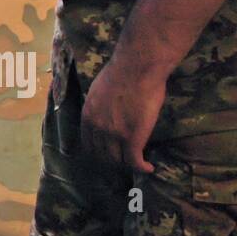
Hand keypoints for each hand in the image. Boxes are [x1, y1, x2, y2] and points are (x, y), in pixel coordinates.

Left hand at [79, 55, 166, 173]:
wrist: (137, 68)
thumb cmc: (121, 73)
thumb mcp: (99, 90)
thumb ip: (99, 106)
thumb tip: (105, 113)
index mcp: (87, 115)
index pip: (88, 145)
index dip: (99, 153)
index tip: (109, 155)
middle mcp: (96, 127)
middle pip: (102, 155)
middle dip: (113, 161)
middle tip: (125, 161)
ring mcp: (114, 134)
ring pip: (118, 161)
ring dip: (127, 165)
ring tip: (137, 163)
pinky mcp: (132, 137)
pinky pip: (134, 161)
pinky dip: (142, 167)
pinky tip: (149, 167)